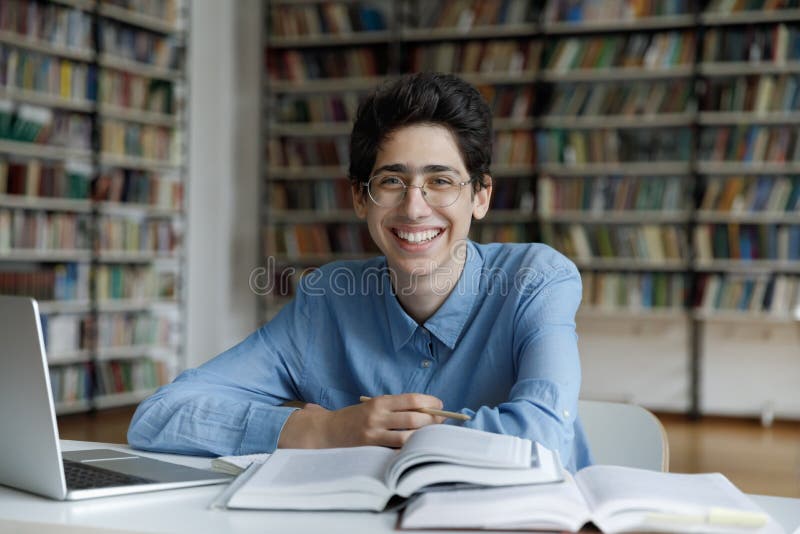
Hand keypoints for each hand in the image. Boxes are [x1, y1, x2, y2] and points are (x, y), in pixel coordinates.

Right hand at [278, 394, 444, 448]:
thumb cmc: (356, 418)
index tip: (440, 405)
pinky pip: (397, 450)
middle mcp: (377, 416)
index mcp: (380, 402)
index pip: (412, 399)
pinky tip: (416, 448)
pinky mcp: (371, 449)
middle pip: (415, 418)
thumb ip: (396, 408)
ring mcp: (374, 434)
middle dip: (433, 420)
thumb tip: (428, 410)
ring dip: (424, 436)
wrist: (326, 432)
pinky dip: (410, 449)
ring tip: (431, 435)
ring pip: (409, 436)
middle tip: (441, 422)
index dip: (431, 402)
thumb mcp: (373, 407)